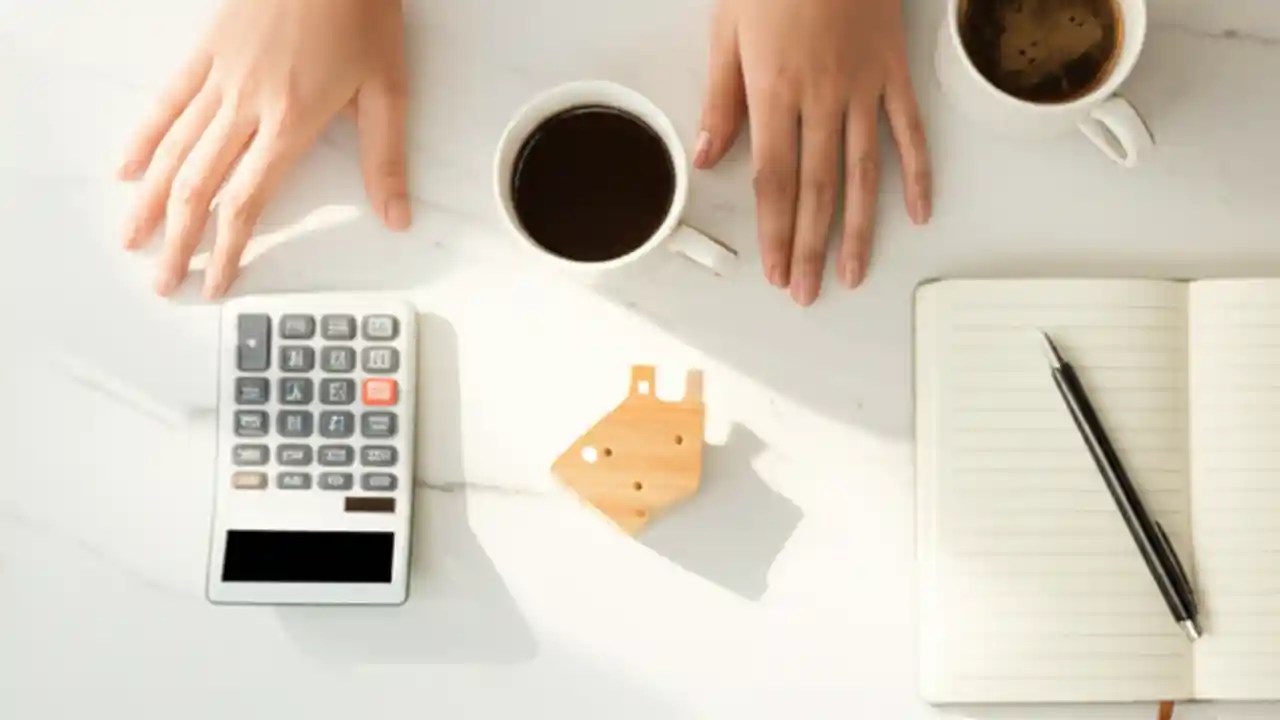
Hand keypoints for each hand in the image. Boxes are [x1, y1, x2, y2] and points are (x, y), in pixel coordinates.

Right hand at [118, 0, 409, 298]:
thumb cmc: (362, 12)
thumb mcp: (388, 89)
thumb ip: (385, 159)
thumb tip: (396, 216)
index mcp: (292, 120)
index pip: (248, 201)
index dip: (228, 248)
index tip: (216, 282)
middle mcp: (247, 103)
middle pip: (200, 186)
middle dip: (180, 241)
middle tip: (164, 282)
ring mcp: (220, 76)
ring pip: (174, 150)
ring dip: (150, 201)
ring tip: (132, 240)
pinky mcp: (207, 50)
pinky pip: (167, 101)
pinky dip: (145, 138)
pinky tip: (128, 169)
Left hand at [695, 0, 931, 305]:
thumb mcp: (727, 29)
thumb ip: (720, 99)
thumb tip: (707, 158)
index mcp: (774, 92)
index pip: (773, 180)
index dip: (775, 232)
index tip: (776, 271)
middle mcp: (821, 99)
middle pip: (815, 189)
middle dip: (810, 247)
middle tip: (808, 293)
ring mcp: (864, 89)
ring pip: (862, 174)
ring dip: (858, 230)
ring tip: (853, 274)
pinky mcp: (894, 73)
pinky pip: (910, 132)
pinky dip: (917, 174)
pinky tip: (918, 213)